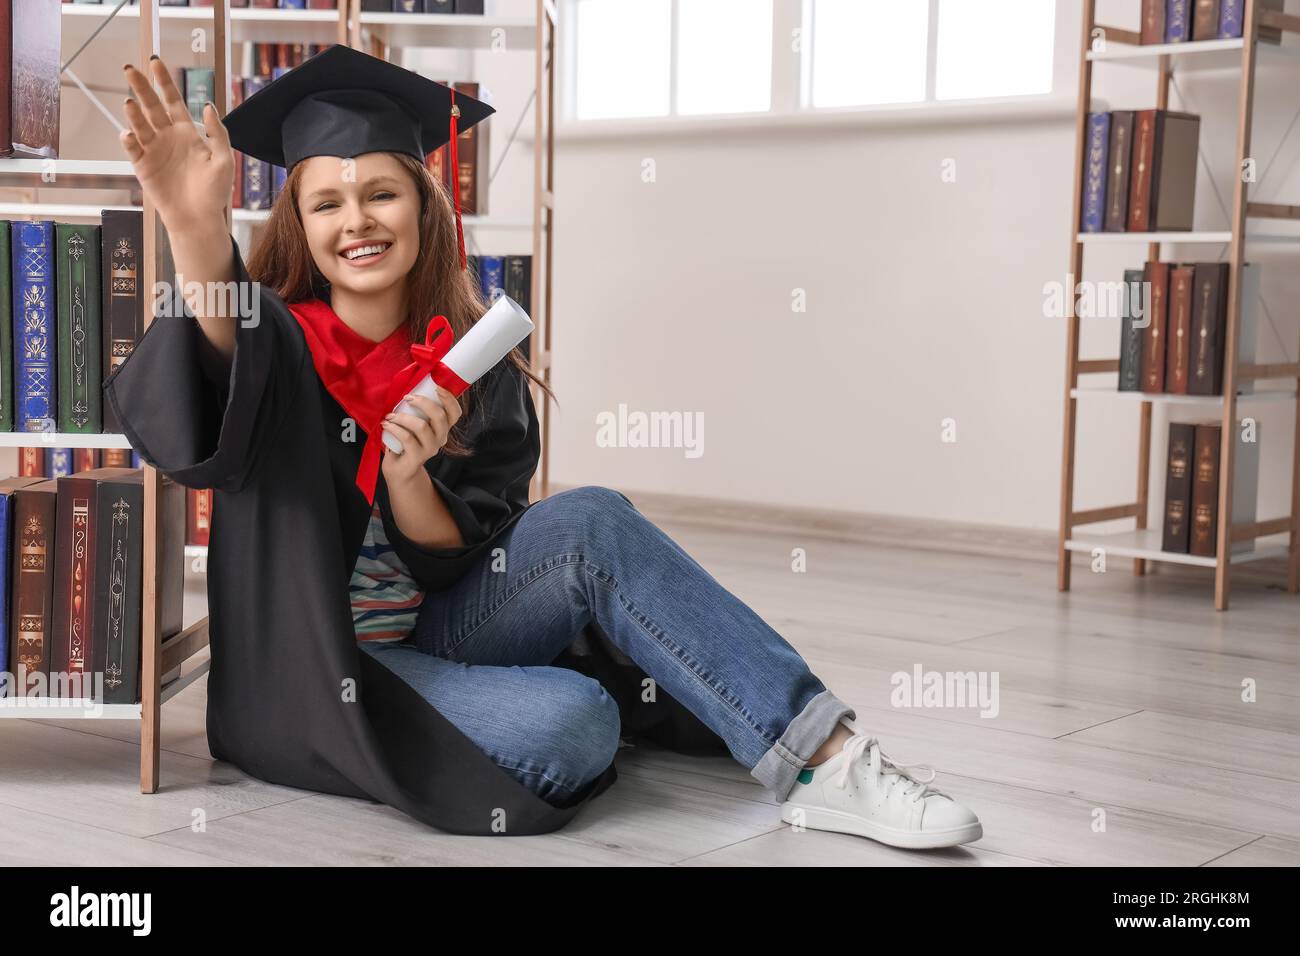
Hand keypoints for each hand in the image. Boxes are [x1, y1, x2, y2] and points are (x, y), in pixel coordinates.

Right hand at [120, 57, 233, 234]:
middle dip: (140, 86)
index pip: (172, 100)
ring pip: (139, 123)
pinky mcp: (142, 165)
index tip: (155, 61)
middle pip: (150, 105)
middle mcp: (167, 137)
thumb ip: (218, 133)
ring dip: (133, 112)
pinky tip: (130, 133)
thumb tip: (208, 105)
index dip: (163, 80)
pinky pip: (132, 147)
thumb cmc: (214, 192)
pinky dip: (128, 138)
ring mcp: (153, 150)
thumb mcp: (224, 160)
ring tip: (130, 102)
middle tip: (129, 68)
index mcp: (187, 132)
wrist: (198, 218)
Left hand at [380, 388, 462, 486]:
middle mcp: (441, 438)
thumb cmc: (406, 443)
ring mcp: (430, 449)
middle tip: (406, 398)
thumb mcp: (415, 425)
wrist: (401, 470)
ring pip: (421, 427)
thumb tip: (408, 391)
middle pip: (440, 417)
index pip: (455, 413)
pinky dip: (394, 428)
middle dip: (422, 403)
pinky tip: (386, 425)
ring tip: (390, 416)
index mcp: (443, 428)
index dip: (449, 399)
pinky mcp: (417, 457)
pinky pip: (407, 438)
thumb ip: (417, 412)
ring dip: (403, 417)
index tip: (436, 388)